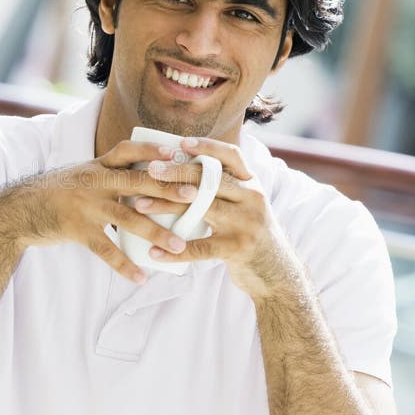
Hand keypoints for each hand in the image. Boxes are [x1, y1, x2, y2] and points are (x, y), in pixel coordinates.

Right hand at [13, 140, 201, 282]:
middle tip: (195, 196)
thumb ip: (110, 174)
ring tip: (179, 245)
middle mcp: (94, 181)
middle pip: (137, 182)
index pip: (128, 150)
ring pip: (127, 218)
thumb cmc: (57, 192)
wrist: (18, 210)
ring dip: (156, 232)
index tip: (176, 153)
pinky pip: (105, 249)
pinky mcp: (77, 230)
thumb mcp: (82, 174)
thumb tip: (146, 180)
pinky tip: (140, 277)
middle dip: (167, 189)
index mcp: (98, 165)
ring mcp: (86, 205)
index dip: (152, 150)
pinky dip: (124, 265)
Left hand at [133, 137, 300, 299]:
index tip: (180, 143)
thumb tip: (182, 165)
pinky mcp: (237, 249)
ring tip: (139, 205)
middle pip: (211, 179)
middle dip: (177, 172)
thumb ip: (224, 187)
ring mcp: (246, 223)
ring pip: (201, 208)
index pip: (231, 156)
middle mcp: (252, 198)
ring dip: (166, 206)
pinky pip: (200, 248)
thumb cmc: (249, 231)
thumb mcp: (245, 203)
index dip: (207, 147)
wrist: (275, 271)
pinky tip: (154, 251)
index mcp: (252, 183)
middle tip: (150, 170)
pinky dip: (174, 251)